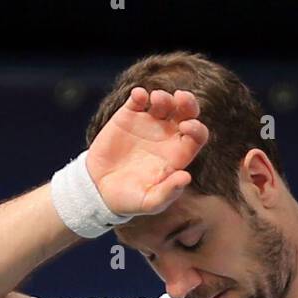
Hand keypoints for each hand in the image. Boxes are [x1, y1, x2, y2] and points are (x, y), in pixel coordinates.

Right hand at [85, 87, 208, 219]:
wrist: (100, 190)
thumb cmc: (130, 200)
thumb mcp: (149, 202)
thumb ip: (168, 192)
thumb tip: (186, 177)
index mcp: (177, 155)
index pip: (197, 136)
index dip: (197, 128)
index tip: (186, 127)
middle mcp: (166, 137)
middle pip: (186, 113)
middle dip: (188, 103)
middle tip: (181, 98)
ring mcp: (148, 124)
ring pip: (164, 102)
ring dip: (164, 97)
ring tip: (155, 99)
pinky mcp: (128, 117)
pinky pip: (138, 99)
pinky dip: (140, 94)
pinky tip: (138, 97)